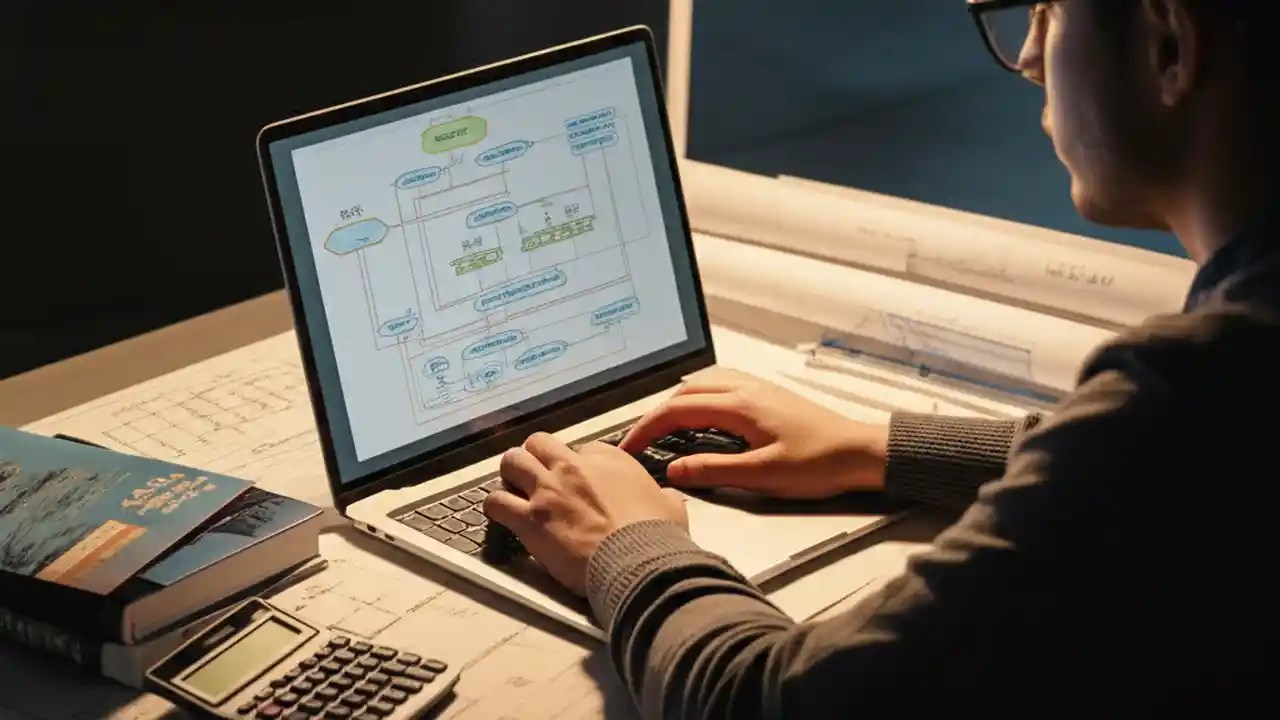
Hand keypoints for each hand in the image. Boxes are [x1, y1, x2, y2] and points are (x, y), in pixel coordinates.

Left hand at [482, 432, 687, 595]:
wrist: (640, 563)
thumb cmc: (657, 537)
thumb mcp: (670, 505)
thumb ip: (661, 495)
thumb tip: (666, 499)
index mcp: (609, 459)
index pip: (581, 448)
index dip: (577, 465)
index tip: (578, 481)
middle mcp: (574, 467)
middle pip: (539, 444)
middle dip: (536, 458)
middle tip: (538, 476)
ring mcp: (548, 491)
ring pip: (511, 462)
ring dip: (511, 475)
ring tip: (514, 490)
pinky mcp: (530, 519)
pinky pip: (495, 501)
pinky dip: (495, 507)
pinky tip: (501, 515)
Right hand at [619, 369, 888, 499]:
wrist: (859, 452)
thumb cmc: (818, 464)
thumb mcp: (762, 475)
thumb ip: (714, 470)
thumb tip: (673, 469)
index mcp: (739, 405)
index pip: (677, 411)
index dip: (647, 429)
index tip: (629, 448)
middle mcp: (744, 389)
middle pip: (683, 393)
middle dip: (655, 416)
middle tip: (637, 441)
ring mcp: (756, 388)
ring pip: (700, 385)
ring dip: (674, 403)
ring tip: (660, 428)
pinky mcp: (766, 395)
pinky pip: (719, 386)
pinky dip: (696, 397)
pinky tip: (698, 413)